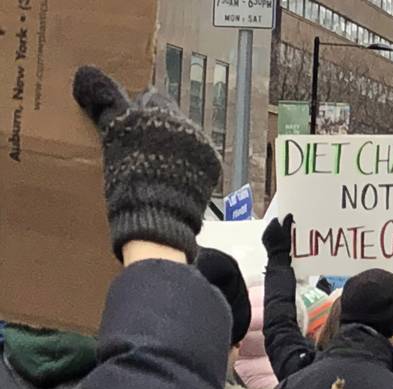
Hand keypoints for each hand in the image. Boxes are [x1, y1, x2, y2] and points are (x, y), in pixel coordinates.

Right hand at [73, 66, 220, 262]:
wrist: (157, 218)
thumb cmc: (128, 178)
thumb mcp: (112, 136)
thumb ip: (104, 102)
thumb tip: (86, 73)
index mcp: (158, 111)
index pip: (149, 98)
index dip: (138, 109)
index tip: (129, 120)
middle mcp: (184, 123)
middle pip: (170, 118)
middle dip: (157, 128)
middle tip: (141, 145)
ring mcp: (202, 145)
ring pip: (185, 138)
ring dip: (174, 146)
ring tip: (156, 164)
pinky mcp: (213, 166)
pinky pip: (199, 158)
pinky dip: (188, 164)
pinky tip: (173, 176)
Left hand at [262, 215, 294, 266]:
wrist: (278, 256)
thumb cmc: (284, 244)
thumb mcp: (288, 232)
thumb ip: (288, 222)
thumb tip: (289, 214)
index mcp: (272, 226)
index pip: (277, 219)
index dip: (283, 221)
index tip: (288, 224)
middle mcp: (266, 230)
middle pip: (273, 225)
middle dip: (279, 226)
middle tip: (286, 230)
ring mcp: (265, 236)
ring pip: (271, 231)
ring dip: (276, 232)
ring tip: (283, 237)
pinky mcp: (265, 242)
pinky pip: (269, 236)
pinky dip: (273, 237)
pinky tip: (279, 241)